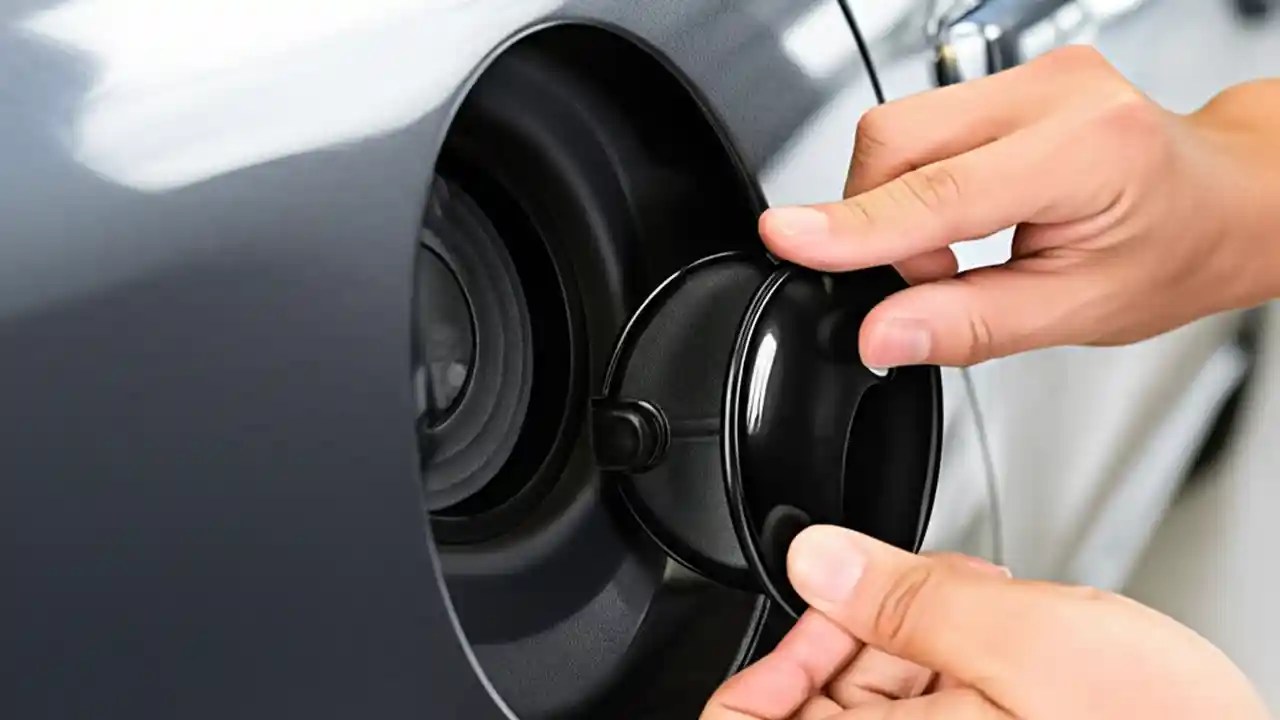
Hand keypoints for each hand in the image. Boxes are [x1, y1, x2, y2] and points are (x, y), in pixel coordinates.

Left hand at [700, 526, 1267, 718]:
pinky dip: (953, 658)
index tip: (808, 616)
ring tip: (975, 596)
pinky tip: (998, 626)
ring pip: (879, 699)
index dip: (760, 673)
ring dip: (915, 633)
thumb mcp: (1019, 643)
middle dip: (861, 626)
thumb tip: (815, 560)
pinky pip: (934, 708)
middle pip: (818, 708)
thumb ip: (900, 599)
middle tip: (914, 587)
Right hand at [759, 47, 1279, 367]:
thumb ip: (969, 325)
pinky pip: (921, 127)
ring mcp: (1031, 73)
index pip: (940, 192)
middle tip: (934, 276)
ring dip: (899, 206)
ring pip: (899, 132)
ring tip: (962, 250)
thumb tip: (882, 335)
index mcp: (1087, 151)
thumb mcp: (1077, 311)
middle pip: (896, 139)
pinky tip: (966, 216)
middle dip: (877, 221)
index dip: (855, 224)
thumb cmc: (1173, 252)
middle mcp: (1055, 92)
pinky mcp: (1009, 74)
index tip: (787, 238)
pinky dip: (919, 185)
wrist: (1221, 201)